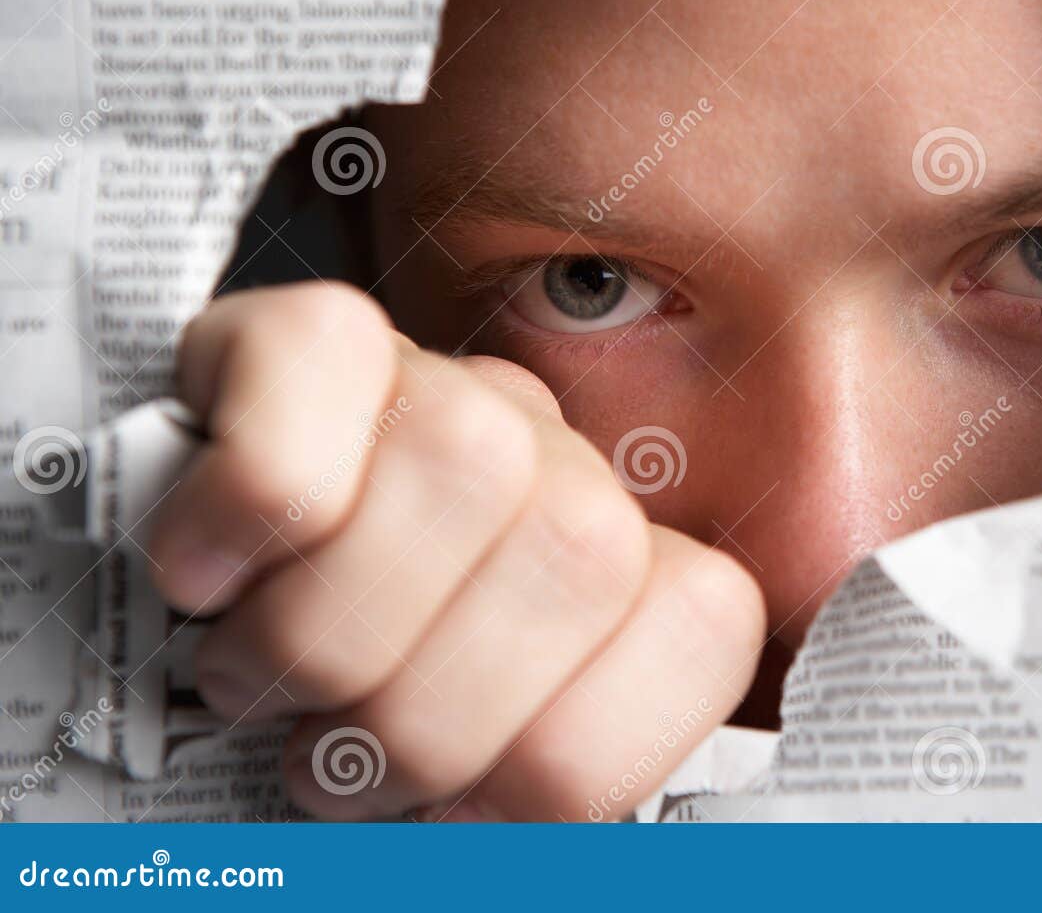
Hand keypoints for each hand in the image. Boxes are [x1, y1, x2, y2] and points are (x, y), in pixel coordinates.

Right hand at [147, 281, 764, 819]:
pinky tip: (205, 573)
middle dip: (424, 717)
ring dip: (324, 631)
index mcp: (612, 561)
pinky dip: (244, 509)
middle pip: (582, 551)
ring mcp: (441, 384)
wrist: (188, 549)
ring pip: (463, 466)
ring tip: (258, 675)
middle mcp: (548, 458)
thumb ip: (547, 787)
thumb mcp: (460, 773)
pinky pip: (318, 371)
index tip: (459, 810)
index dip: (572, 757)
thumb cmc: (328, 690)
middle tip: (331, 752)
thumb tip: (549, 850)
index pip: (708, 620)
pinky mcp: (312, 336)